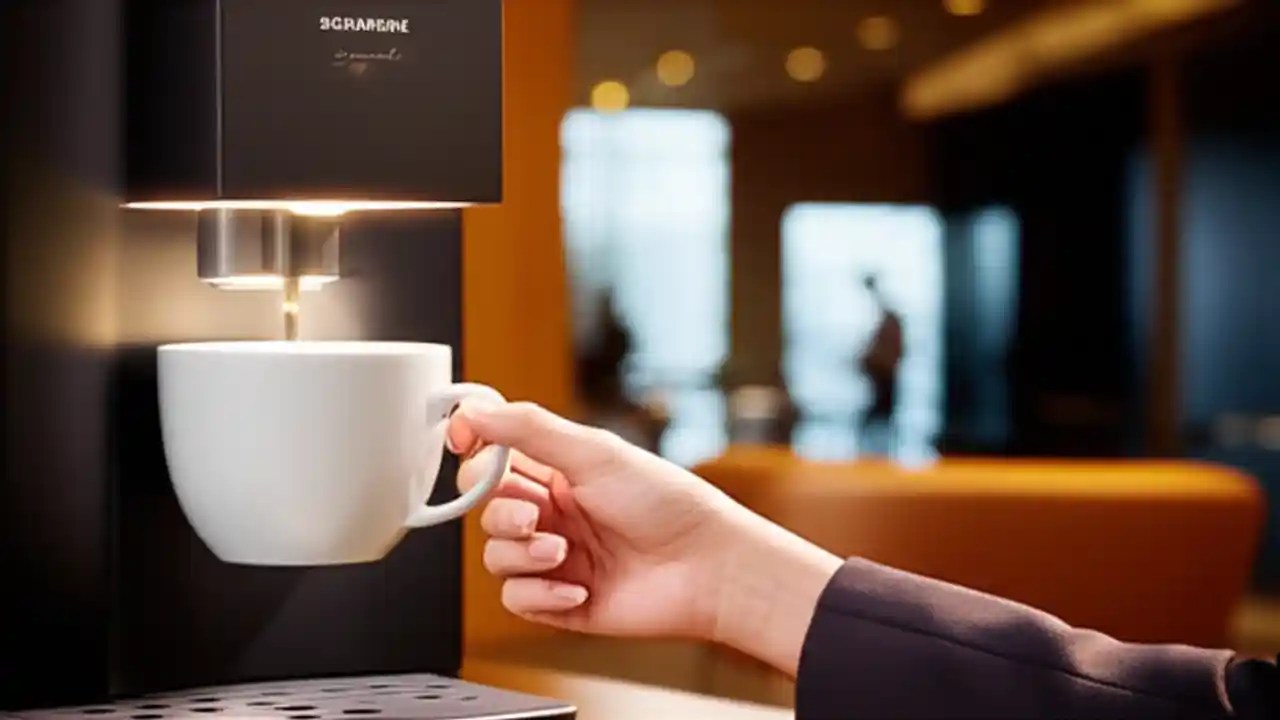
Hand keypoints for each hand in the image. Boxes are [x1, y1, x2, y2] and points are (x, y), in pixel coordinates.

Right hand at [450, 402, 841, 675]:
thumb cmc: (666, 503)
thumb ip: (528, 429)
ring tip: (567, 554)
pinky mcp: (560, 600)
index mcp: (559, 469)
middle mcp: (553, 511)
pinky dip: (540, 593)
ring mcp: (555, 556)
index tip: (462, 442)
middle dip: (503, 512)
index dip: (472, 448)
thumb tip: (473, 410)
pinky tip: (579, 588)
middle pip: (484, 508)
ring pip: (495, 555)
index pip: (493, 456)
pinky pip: (516, 597)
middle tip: (537, 516)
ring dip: (524, 555)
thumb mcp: (594, 452)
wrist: (706, 569)